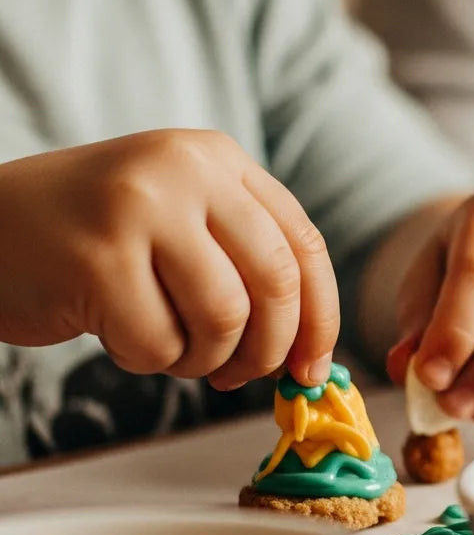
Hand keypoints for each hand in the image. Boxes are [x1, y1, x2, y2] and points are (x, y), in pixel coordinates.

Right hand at [0, 130, 339, 387]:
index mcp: (217, 157)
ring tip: (171, 348)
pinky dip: (148, 359)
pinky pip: (160, 342)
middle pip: (276, 282)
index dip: (320, 317)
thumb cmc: (91, 239)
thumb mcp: (179, 221)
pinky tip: (117, 334)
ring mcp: (141, 209)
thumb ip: (243, 264)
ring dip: (205, 358)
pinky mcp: (99, 259)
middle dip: (270, 348)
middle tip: (243, 377)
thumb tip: (309, 354)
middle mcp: (186, 171)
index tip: (314, 368)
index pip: (302, 244)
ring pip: (225, 317)